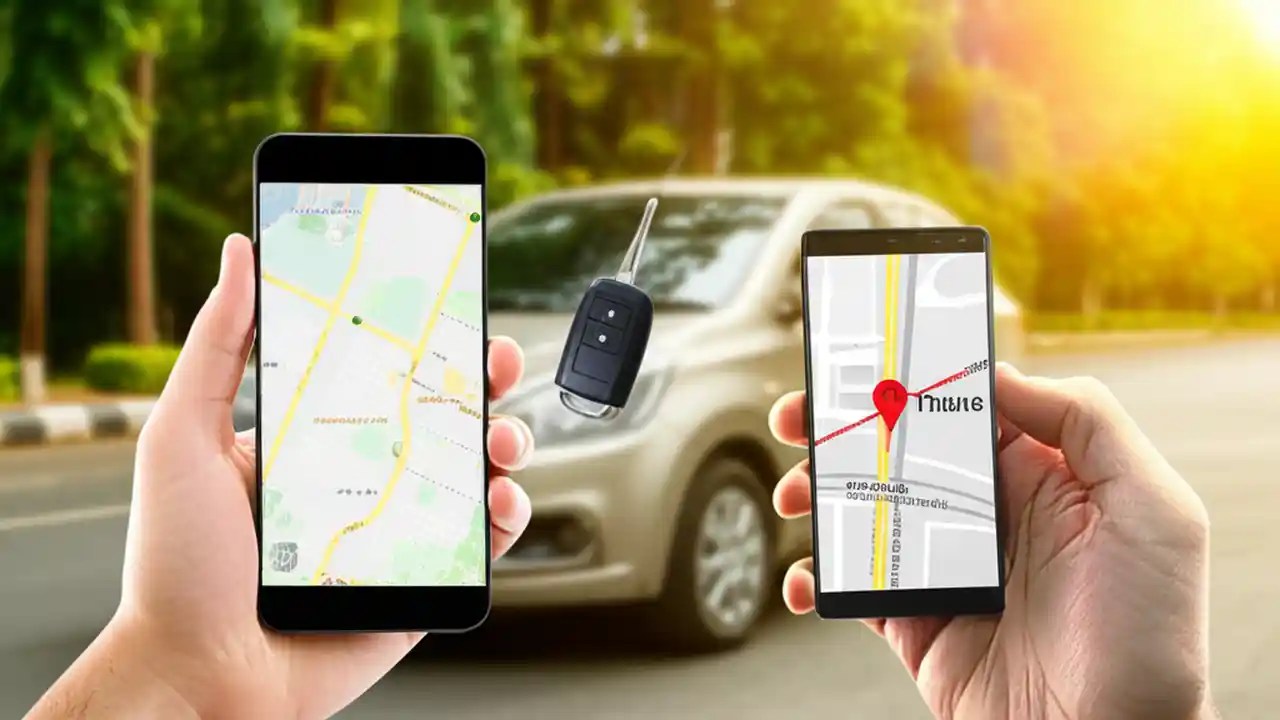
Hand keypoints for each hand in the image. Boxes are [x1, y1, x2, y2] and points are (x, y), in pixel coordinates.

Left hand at [29, 234, 535, 718]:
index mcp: (311, 440)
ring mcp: (392, 532)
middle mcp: (359, 479)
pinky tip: (499, 500)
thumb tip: (240, 252)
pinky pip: (478, 546)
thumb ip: (216, 345)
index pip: (381, 374)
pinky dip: (504, 518)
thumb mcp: (181, 438)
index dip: (423, 338)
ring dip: (503, 444)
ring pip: (469, 475)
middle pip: (439, 417)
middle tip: (496, 360)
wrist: (195, 675)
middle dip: (480, 382)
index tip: (451, 305)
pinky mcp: (418, 584)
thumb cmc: (175, 565)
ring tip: (502, 438)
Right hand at [768, 365, 1213, 718]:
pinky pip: (855, 589)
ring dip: (820, 495)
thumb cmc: (1149, 643)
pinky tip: (808, 577)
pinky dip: (819, 579)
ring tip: (795, 497)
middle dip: (844, 431)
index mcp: (1044, 479)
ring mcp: (949, 572)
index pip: (966, 409)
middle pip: (901, 452)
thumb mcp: (1154, 511)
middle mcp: (992, 519)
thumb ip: (1089, 424)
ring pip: (866, 512)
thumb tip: (1003, 375)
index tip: (865, 366)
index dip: (912, 382)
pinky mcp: (918, 625)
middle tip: (800, 418)